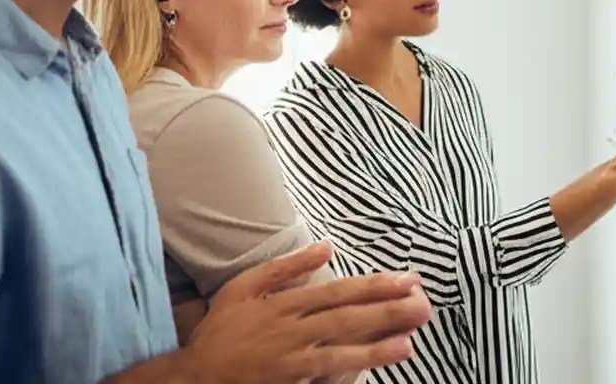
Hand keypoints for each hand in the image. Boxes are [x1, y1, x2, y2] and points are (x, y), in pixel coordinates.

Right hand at [176, 242, 431, 383]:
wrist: (191, 378)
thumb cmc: (221, 333)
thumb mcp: (244, 288)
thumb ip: (286, 267)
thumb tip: (327, 246)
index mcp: (284, 303)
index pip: (338, 291)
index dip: (375, 285)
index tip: (408, 279)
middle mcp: (290, 329)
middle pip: (347, 316)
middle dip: (387, 310)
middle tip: (423, 303)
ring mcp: (290, 359)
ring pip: (340, 347)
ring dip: (377, 343)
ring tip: (411, 339)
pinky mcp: (289, 383)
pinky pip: (326, 375)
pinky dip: (353, 368)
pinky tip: (377, 367)